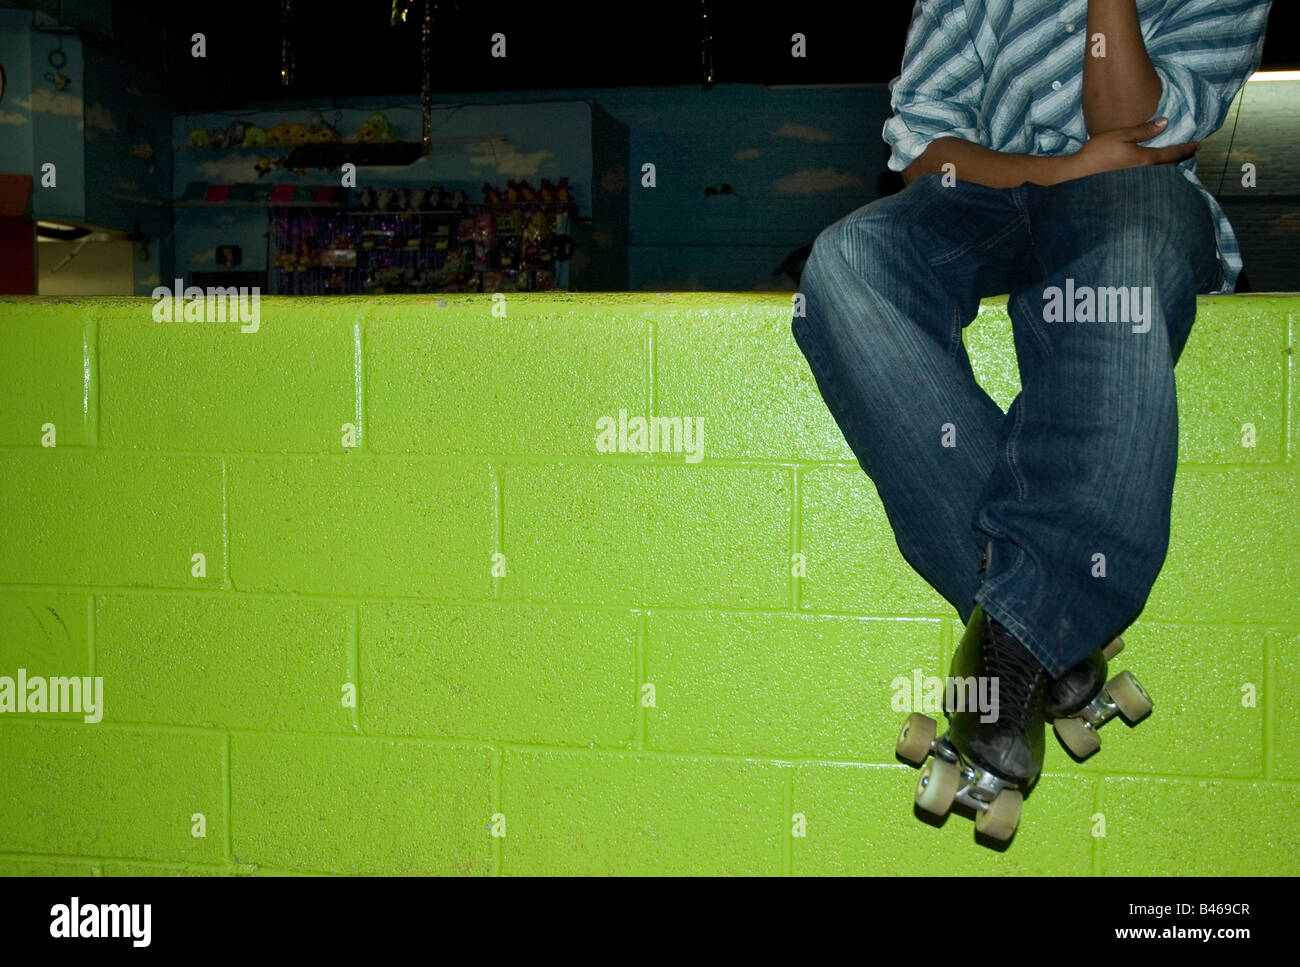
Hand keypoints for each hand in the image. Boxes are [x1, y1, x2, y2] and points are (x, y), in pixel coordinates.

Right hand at [1070, 118, 1198, 178]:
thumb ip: (1143, 130)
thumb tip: (1165, 122)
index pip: (1173, 153)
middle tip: (1189, 154)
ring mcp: (1137, 183)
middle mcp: (1145, 173)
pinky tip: (1155, 177)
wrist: (1077, 175)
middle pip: (1170, 167)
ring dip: (1170, 171)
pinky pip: (1149, 183)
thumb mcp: (1120, 135)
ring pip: (1160, 177)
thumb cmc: (1097, 153)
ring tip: (1175, 166)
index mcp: (1146, 159)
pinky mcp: (1128, 189)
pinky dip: (1157, 178)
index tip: (1197, 145)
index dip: (1186, 148)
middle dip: (1181, 160)